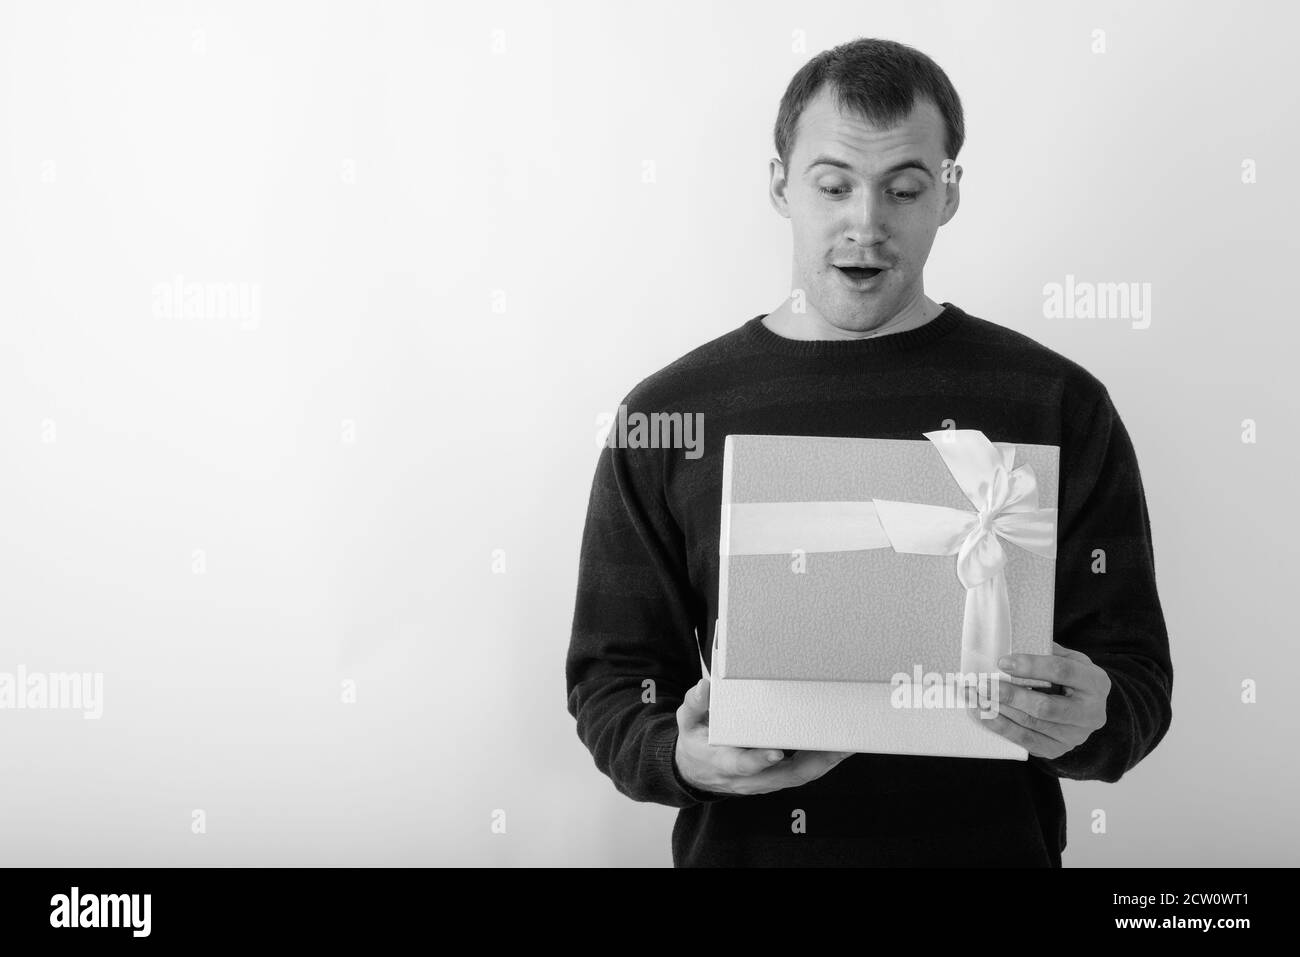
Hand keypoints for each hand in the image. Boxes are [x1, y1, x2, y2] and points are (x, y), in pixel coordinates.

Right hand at [673, 677, 852, 795]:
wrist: (695, 772)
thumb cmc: (695, 742)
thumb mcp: (687, 722)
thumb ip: (696, 705)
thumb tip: (705, 686)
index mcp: (723, 762)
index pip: (743, 765)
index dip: (759, 760)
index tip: (776, 751)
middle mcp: (748, 778)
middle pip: (786, 775)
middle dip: (815, 762)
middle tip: (838, 744)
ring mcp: (764, 781)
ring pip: (799, 776)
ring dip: (825, 761)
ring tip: (849, 741)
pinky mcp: (775, 779)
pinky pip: (802, 773)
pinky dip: (822, 761)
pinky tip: (839, 744)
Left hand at [978, 641, 1111, 758]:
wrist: (1086, 709)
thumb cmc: (1071, 677)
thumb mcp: (1068, 658)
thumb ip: (1045, 651)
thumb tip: (1008, 643)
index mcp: (1095, 683)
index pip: (1063, 671)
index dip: (1032, 666)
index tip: (1002, 661)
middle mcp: (1090, 713)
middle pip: (1045, 706)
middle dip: (1009, 694)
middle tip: (981, 683)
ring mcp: (1075, 735)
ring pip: (1031, 724)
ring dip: (998, 710)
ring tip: (974, 696)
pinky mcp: (1057, 749)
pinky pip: (1025, 740)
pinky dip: (1000, 726)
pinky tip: (982, 713)